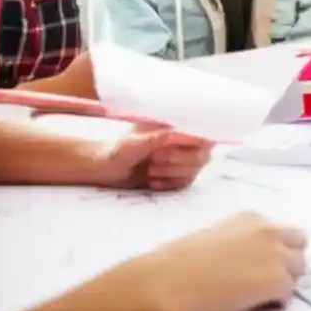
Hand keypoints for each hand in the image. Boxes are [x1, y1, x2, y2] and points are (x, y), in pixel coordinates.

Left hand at [94, 129, 213, 191]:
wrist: (108, 169)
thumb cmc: (118, 151)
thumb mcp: (132, 144)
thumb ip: (154, 139)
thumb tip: (174, 134)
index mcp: (176, 127)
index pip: (203, 132)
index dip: (196, 141)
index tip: (179, 147)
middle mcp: (183, 142)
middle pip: (203, 154)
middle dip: (179, 160)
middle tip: (154, 159)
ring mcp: (182, 159)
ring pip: (196, 169)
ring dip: (173, 173)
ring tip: (151, 171)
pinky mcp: (178, 175)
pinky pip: (186, 182)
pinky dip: (170, 183)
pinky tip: (153, 182)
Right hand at [128, 212, 306, 310]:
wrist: (166, 281)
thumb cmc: (178, 262)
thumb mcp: (214, 237)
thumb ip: (239, 241)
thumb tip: (247, 260)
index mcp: (251, 217)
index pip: (279, 231)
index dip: (272, 249)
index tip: (260, 263)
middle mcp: (268, 230)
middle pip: (299, 244)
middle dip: (288, 259)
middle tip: (267, 279)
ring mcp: (276, 254)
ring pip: (299, 268)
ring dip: (284, 280)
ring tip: (258, 294)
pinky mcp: (276, 280)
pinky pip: (289, 292)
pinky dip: (276, 301)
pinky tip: (255, 305)